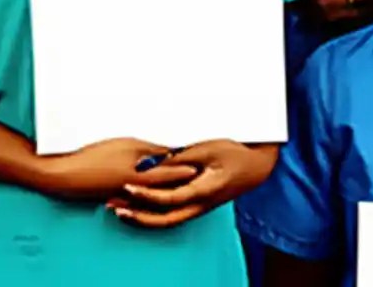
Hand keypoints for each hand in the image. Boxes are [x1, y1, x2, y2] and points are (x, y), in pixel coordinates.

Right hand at [36, 138, 198, 201]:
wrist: (64, 175)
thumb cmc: (95, 157)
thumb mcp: (128, 147)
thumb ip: (152, 150)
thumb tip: (174, 152)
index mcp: (144, 177)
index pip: (174, 172)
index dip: (191, 165)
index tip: (208, 161)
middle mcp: (139, 190)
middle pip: (167, 183)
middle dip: (183, 176)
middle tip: (203, 168)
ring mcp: (127, 194)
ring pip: (154, 188)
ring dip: (167, 181)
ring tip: (186, 174)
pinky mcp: (115, 195)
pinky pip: (138, 190)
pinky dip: (149, 185)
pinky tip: (154, 180)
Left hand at [108, 140, 278, 228]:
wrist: (258, 166)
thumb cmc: (236, 153)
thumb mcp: (208, 150)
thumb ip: (180, 159)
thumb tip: (152, 165)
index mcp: (204, 192)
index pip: (169, 199)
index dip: (146, 194)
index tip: (126, 186)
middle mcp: (200, 206)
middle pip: (164, 221)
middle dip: (137, 217)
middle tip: (114, 209)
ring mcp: (199, 207)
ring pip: (167, 221)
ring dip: (142, 216)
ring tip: (120, 209)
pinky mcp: (198, 204)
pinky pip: (172, 214)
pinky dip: (153, 211)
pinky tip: (139, 205)